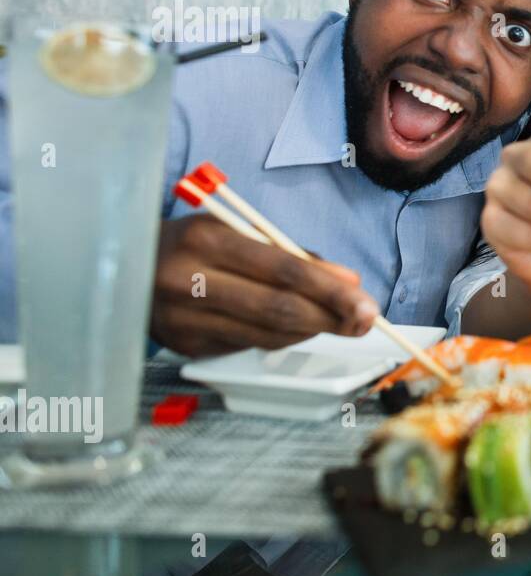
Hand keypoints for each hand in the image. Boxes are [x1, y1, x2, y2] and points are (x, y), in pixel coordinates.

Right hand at [150, 215, 378, 356]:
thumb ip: (291, 255)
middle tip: (365, 321)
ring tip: (340, 321)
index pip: (283, 270)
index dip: (330, 291)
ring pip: (267, 334)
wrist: (120, 264)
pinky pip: (249, 344)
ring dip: (312, 330)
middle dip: (330, 318)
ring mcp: (184, 319)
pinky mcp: (184, 345)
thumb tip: (347, 281)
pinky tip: (298, 326)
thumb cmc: (192, 242)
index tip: (365, 302)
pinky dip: (282, 337)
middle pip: (278, 309)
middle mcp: (190, 280)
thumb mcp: (237, 230)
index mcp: (206, 240)